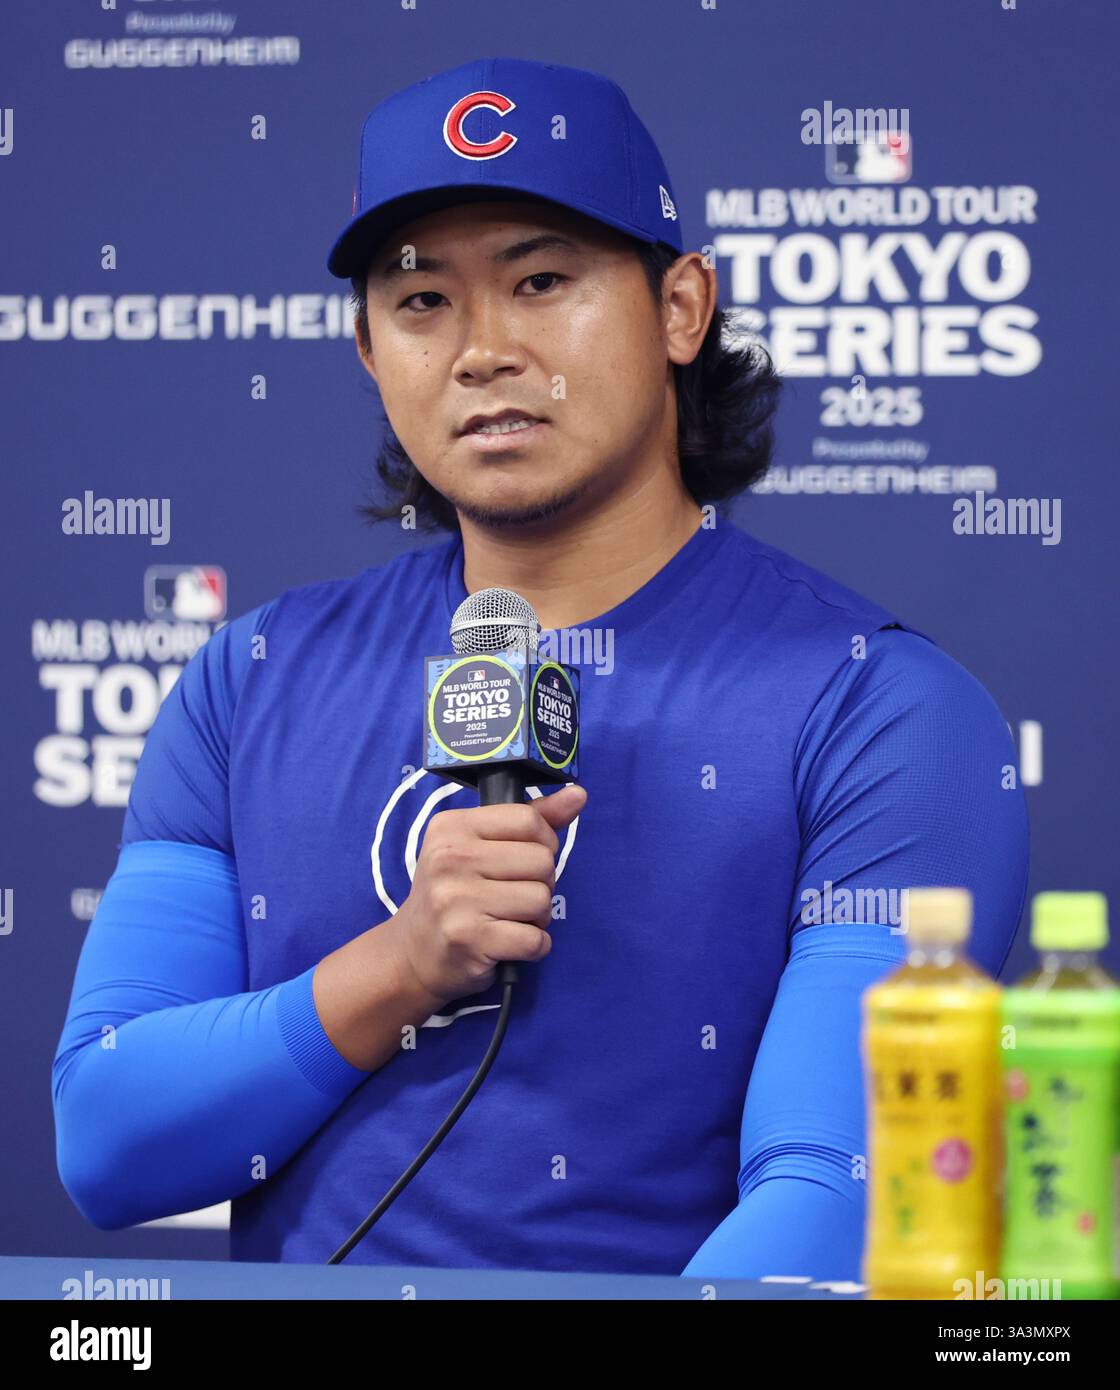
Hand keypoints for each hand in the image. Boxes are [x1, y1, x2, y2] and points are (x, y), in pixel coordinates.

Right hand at [393, 783, 586, 1005]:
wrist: (412, 954)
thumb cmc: (456, 894)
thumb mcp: (480, 847)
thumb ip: (531, 820)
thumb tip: (578, 794)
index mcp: (452, 826)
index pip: (529, 820)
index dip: (543, 843)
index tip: (526, 861)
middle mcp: (449, 858)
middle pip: (542, 861)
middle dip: (541, 883)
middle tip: (512, 897)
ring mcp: (457, 899)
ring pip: (541, 899)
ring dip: (538, 917)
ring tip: (509, 920)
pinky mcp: (469, 939)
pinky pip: (535, 939)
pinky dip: (534, 946)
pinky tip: (510, 945)